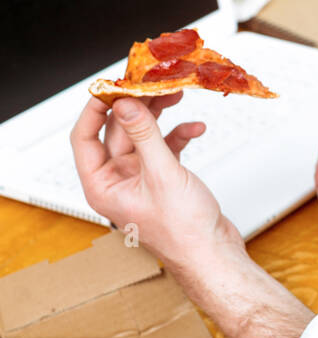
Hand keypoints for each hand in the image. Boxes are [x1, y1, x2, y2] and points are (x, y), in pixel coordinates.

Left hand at [70, 94, 240, 261]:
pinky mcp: (162, 178)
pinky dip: (178, 135)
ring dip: (158, 116)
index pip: (85, 138)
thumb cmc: (184, 233)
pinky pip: (163, 147)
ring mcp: (140, 179)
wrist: (213, 254)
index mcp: (103, 186)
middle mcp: (118, 181)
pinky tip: (194, 128)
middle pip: (117, 131)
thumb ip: (144, 135)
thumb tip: (125, 105)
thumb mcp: (162, 175)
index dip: (95, 109)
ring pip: (142, 136)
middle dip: (136, 106)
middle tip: (149, 83)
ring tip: (173, 96)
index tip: (111, 85)